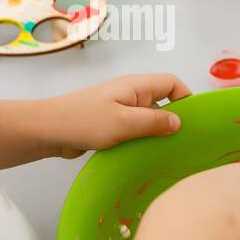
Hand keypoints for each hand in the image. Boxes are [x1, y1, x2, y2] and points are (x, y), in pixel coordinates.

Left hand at [41, 73, 191, 159]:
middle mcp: (130, 94)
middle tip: (180, 144)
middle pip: (162, 102)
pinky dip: (140, 141)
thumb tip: (179, 122)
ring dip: (155, 134)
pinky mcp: (110, 124)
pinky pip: (134, 130)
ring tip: (163, 154)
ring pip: (148, 119)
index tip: (192, 123)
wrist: (47, 130)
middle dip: (172, 120)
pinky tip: (142, 157)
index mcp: (136, 86)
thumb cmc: (84, 121)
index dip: (186, 98)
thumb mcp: (124, 123)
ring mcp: (119, 109)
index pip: (172, 83)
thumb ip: (154, 122)